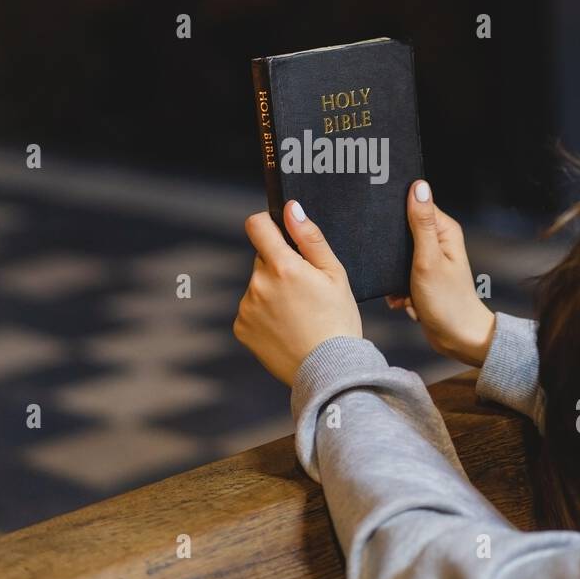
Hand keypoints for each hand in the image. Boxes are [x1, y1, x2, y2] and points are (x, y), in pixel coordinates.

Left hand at [234, 201, 361, 385]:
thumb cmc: (338, 320)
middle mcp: (258, 284)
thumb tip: (291, 208)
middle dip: (279, 266)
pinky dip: (265, 314)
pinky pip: (251, 309)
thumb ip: (310, 237)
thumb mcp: (335, 274)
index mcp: (282, 266)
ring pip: (258, 285)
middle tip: (305, 289)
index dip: (268, 223)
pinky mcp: (241, 327)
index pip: (257, 225)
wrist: (329, 370)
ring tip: (298, 313)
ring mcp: (247, 307)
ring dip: (272, 291)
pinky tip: (286, 327)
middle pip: (263, 259)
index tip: (279, 232)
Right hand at [387, 180, 495, 366]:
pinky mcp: (421, 278)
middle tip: (394, 266)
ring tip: (403, 290)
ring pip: (396, 256)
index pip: (415, 205)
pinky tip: (404, 301)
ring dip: (394, 275)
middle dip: (392, 251)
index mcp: (444, 230)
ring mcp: (429, 261)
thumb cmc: (447, 301)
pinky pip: (398, 276)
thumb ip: (420, 223)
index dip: (397, 212)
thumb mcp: (428, 259)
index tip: (384, 225)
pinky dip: (398, 289)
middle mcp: (438, 242)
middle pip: (403, 231)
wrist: (457, 338)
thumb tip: (418, 186)